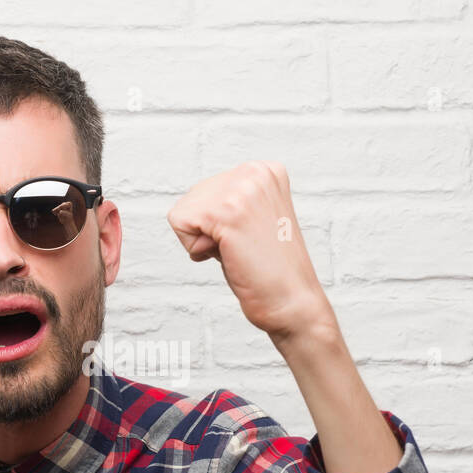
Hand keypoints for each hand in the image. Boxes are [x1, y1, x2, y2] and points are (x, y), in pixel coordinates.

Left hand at [167, 160, 334, 341]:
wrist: (292, 303)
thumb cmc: (269, 269)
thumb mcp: (252, 220)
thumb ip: (229, 201)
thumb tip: (189, 205)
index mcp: (265, 170)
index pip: (207, 190)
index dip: (217, 224)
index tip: (249, 238)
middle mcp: (255, 171)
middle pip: (192, 198)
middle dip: (207, 231)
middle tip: (244, 249)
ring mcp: (242, 189)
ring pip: (184, 211)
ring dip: (201, 241)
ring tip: (238, 252)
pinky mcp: (227, 212)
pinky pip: (180, 223)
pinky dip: (195, 249)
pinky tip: (228, 256)